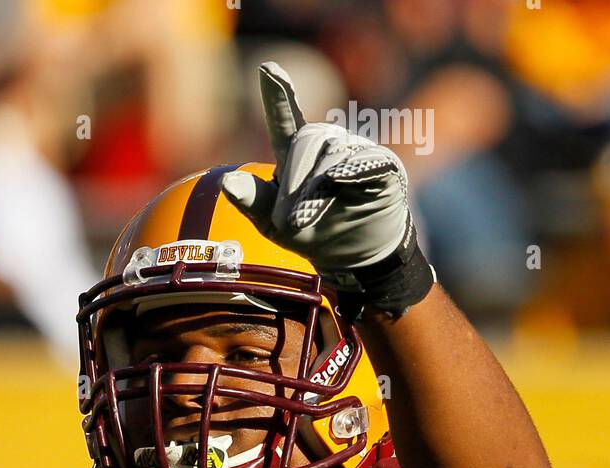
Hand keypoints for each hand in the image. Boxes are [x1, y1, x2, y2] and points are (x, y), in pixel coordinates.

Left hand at [222, 63, 414, 277]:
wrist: (356, 255)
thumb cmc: (314, 233)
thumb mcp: (275, 225)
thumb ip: (254, 202)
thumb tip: (227, 183)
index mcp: (297, 154)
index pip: (285, 122)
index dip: (277, 97)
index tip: (268, 69)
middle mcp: (327, 144)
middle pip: (307, 139)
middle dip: (295, 180)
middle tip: (290, 220)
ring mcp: (355, 151)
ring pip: (333, 153)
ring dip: (317, 187)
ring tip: (307, 220)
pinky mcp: (382, 164)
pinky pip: (365, 162)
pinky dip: (351, 172)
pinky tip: (341, 180)